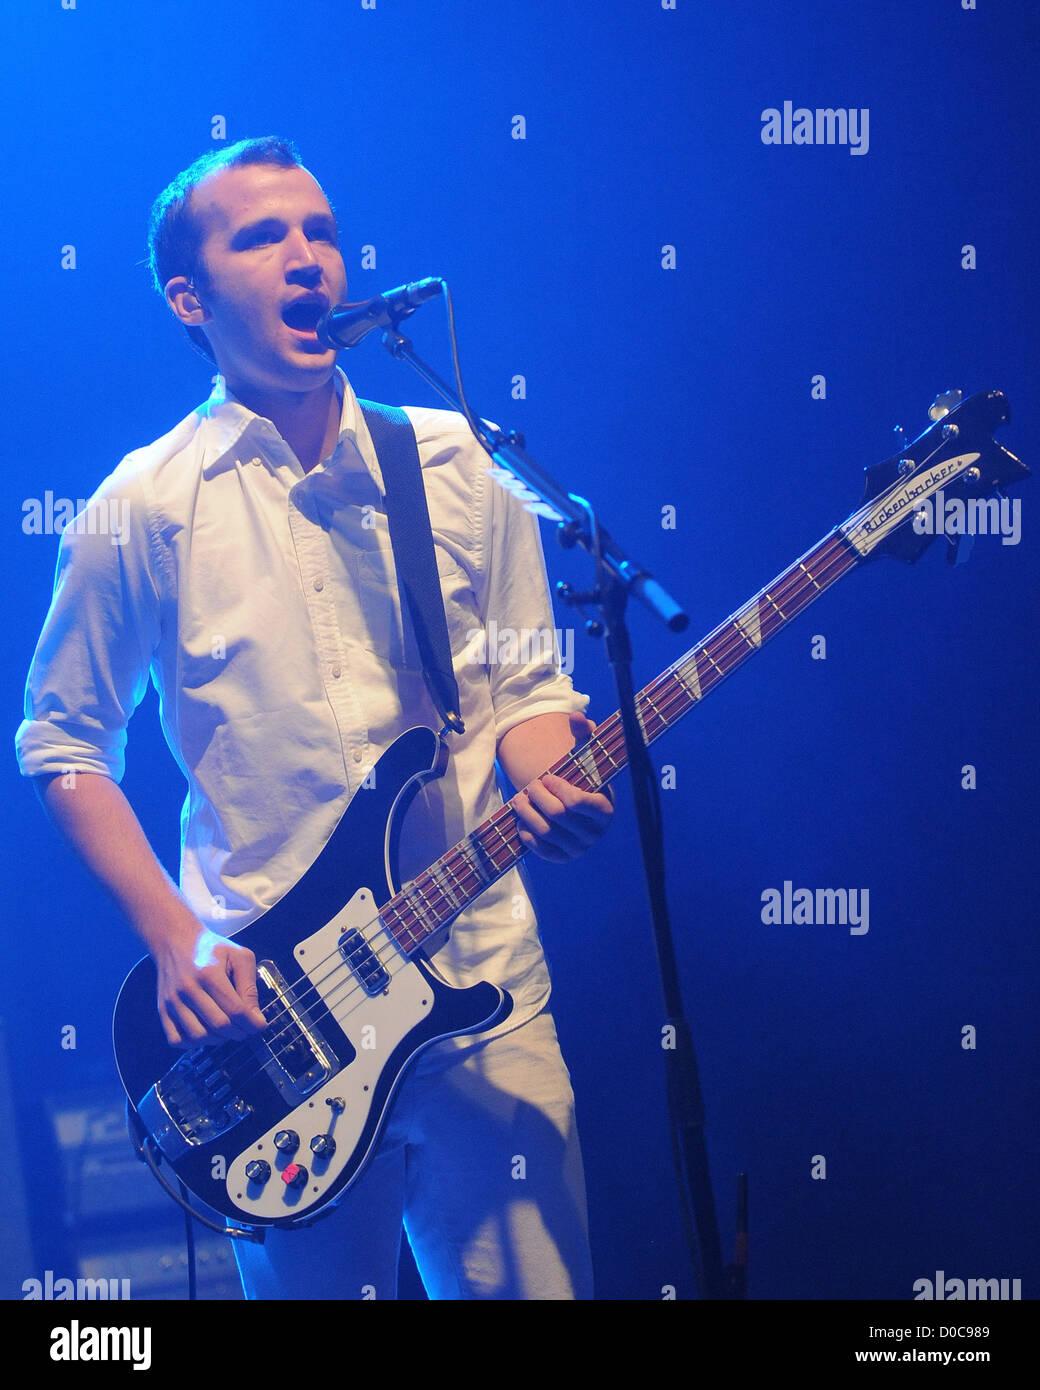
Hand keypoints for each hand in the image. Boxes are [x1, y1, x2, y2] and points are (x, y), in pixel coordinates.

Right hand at [152, 918, 267, 1046]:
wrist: (175, 941)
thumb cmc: (211, 949)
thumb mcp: (239, 956)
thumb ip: (249, 985)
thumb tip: (254, 1017)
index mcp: (209, 973)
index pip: (235, 1009)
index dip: (252, 1023)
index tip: (260, 1026)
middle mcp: (188, 989)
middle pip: (219, 1025)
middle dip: (239, 1032)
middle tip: (246, 1029)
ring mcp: (172, 1002)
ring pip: (199, 1036)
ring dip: (219, 1039)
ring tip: (227, 1030)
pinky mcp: (162, 1010)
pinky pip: (177, 1040)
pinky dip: (194, 1043)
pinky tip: (206, 1032)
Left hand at [513, 772, 613, 863]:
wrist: (580, 812)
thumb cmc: (580, 788)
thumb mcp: (586, 775)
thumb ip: (578, 763)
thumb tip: (569, 743)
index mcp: (604, 810)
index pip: (576, 801)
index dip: (557, 788)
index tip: (547, 778)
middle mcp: (594, 833)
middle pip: (557, 813)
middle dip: (538, 796)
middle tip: (531, 785)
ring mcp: (579, 848)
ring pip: (545, 831)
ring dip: (527, 812)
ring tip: (518, 799)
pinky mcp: (563, 857)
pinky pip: (541, 849)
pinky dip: (527, 834)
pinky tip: (521, 821)